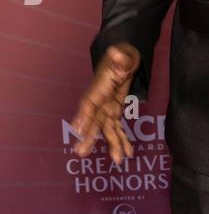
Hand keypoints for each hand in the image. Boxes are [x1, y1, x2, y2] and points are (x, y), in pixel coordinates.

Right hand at [70, 43, 140, 165]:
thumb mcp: (123, 55)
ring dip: (112, 144)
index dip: (83, 116)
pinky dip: (122, 140)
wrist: (124, 58)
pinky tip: (128, 153)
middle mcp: (100, 101)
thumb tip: (116, 53)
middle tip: (80, 153)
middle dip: (88, 137)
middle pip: (93, 121)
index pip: (89, 104)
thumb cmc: (123, 56)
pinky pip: (117, 128)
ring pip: (106, 129)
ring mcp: (106, 108)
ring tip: (118, 161)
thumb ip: (120, 57)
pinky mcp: (114, 111)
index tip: (76, 129)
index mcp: (99, 88)